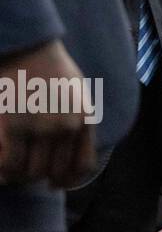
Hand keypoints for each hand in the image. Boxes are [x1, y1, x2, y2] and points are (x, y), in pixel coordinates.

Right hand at [0, 40, 94, 187]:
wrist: (28, 47)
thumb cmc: (50, 68)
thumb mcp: (77, 92)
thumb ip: (78, 119)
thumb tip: (74, 146)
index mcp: (84, 119)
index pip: (82, 166)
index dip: (67, 180)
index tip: (53, 184)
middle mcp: (65, 126)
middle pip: (52, 172)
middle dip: (37, 177)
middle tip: (24, 173)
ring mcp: (40, 126)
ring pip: (29, 172)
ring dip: (18, 176)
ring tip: (10, 172)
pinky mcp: (12, 125)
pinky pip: (8, 164)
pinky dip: (3, 171)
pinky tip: (0, 169)